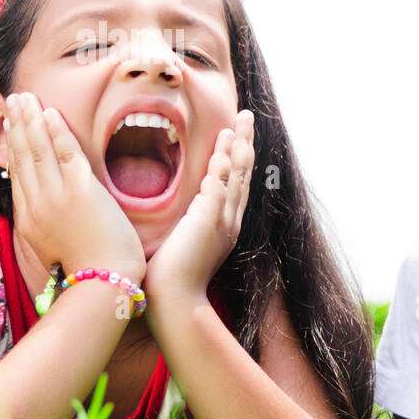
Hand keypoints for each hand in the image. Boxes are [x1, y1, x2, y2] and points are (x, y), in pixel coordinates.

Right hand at [3, 91, 144, 279]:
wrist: (104, 282)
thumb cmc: (90, 271)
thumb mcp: (54, 248)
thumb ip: (47, 227)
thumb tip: (45, 217)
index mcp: (30, 220)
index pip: (19, 175)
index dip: (13, 148)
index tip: (11, 128)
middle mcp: (38, 204)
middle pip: (23, 157)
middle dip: (17, 126)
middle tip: (13, 101)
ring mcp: (58, 196)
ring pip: (39, 150)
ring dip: (31, 120)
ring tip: (24, 98)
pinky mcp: (82, 191)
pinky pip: (66, 153)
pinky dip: (57, 131)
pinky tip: (50, 114)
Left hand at [144, 111, 253, 306]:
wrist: (175, 302)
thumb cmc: (171, 279)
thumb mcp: (183, 246)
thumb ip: (185, 227)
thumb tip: (177, 218)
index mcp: (224, 224)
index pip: (234, 183)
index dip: (237, 156)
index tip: (236, 133)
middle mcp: (229, 220)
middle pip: (242, 173)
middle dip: (245, 142)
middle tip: (247, 116)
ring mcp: (221, 221)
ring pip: (235, 175)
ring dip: (237, 147)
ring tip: (238, 122)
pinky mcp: (207, 223)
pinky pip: (218, 187)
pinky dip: (222, 166)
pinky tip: (223, 147)